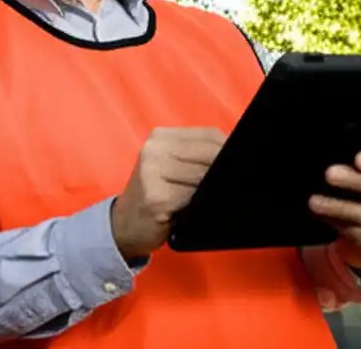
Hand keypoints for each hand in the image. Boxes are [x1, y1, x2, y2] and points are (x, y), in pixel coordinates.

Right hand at [111, 127, 225, 259]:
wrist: (123, 225)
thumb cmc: (154, 196)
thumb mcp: (172, 167)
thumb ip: (199, 156)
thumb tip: (236, 157)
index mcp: (160, 137)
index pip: (210, 135)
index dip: (229, 151)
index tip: (236, 166)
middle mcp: (154, 149)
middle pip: (211, 155)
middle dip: (223, 172)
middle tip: (221, 188)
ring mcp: (152, 172)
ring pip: (205, 176)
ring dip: (213, 190)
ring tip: (203, 200)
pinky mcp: (157, 197)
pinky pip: (195, 197)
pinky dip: (202, 205)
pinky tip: (194, 210)